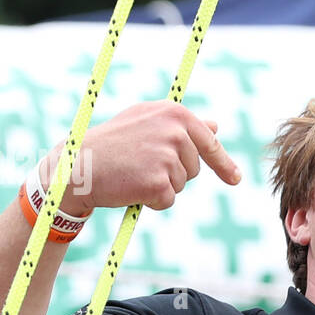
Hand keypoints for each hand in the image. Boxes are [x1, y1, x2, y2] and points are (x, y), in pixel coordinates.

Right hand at [39, 102, 241, 214]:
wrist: (78, 164)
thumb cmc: (112, 143)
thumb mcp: (147, 122)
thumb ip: (181, 125)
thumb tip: (215, 125)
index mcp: (175, 113)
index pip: (209, 141)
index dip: (223, 164)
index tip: (236, 179)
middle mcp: (175, 131)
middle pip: (194, 167)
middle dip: (172, 173)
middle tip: (140, 164)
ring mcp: (168, 156)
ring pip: (180, 184)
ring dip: (160, 186)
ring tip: (133, 172)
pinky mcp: (159, 181)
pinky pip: (167, 200)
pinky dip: (151, 201)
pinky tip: (131, 188)